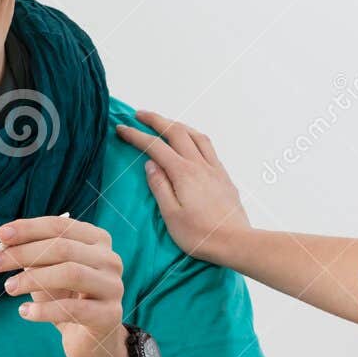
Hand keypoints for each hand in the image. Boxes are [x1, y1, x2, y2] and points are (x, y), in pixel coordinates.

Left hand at [0, 213, 128, 356]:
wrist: (88, 340)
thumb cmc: (65, 298)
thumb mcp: (46, 272)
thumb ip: (30, 255)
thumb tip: (3, 242)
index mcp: (96, 240)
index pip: (61, 226)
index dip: (29, 228)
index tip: (1, 236)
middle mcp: (109, 259)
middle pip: (63, 248)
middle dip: (23, 254)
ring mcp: (113, 287)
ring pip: (70, 274)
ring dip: (33, 279)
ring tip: (9, 288)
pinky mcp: (109, 315)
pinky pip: (72, 309)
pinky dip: (43, 309)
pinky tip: (24, 312)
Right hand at [117, 110, 251, 265]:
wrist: (236, 242)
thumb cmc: (200, 235)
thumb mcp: (171, 215)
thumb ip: (160, 186)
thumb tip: (150, 164)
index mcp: (183, 173)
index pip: (155, 147)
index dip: (136, 135)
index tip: (121, 128)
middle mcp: (199, 165)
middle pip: (176, 132)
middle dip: (156, 120)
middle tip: (139, 114)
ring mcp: (214, 169)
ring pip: (195, 135)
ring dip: (178, 124)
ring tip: (165, 123)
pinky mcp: (223, 176)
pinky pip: (208, 146)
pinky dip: (194, 136)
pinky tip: (191, 142)